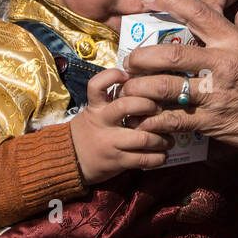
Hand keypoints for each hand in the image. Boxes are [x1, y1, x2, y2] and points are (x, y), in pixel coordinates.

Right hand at [68, 67, 173, 185]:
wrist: (69, 160)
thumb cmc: (87, 133)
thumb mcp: (92, 112)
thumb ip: (110, 101)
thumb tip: (141, 86)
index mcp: (95, 108)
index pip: (97, 85)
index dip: (112, 76)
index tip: (127, 75)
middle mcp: (102, 123)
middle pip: (127, 106)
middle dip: (150, 106)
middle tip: (160, 110)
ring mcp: (110, 143)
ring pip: (143, 137)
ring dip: (162, 139)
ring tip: (168, 139)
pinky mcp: (117, 161)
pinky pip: (143, 159)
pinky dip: (158, 158)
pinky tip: (161, 155)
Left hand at [119, 0, 237, 162]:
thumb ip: (223, 42)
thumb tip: (192, 34)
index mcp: (233, 41)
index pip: (197, 11)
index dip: (168, 1)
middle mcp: (222, 64)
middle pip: (169, 53)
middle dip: (141, 56)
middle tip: (130, 60)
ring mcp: (215, 94)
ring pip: (163, 87)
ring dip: (139, 88)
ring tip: (129, 88)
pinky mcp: (210, 121)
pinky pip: (171, 119)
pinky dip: (151, 118)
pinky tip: (142, 117)